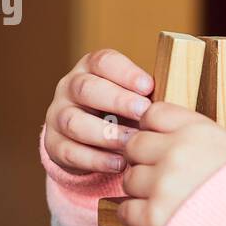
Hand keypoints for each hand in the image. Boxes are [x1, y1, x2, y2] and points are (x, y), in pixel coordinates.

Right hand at [44, 49, 154, 174]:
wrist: (89, 140)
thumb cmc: (122, 113)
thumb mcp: (133, 98)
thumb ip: (147, 97)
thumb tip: (172, 106)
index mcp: (91, 69)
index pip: (103, 62)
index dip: (125, 73)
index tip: (148, 86)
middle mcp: (70, 87)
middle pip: (86, 88)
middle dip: (116, 100)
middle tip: (143, 112)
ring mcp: (58, 115)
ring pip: (74, 121)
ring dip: (106, 133)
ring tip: (132, 143)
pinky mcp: (54, 144)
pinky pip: (71, 151)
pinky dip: (97, 159)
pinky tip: (120, 164)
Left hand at [119, 103, 225, 225]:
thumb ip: (195, 138)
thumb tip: (162, 135)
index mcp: (197, 130)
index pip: (153, 114)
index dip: (153, 130)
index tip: (160, 144)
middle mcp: (176, 152)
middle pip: (134, 146)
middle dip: (143, 161)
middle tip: (161, 177)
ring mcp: (163, 184)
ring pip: (129, 179)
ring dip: (142, 190)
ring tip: (167, 201)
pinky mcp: (154, 217)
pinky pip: (126, 210)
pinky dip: (137, 215)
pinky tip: (158, 217)